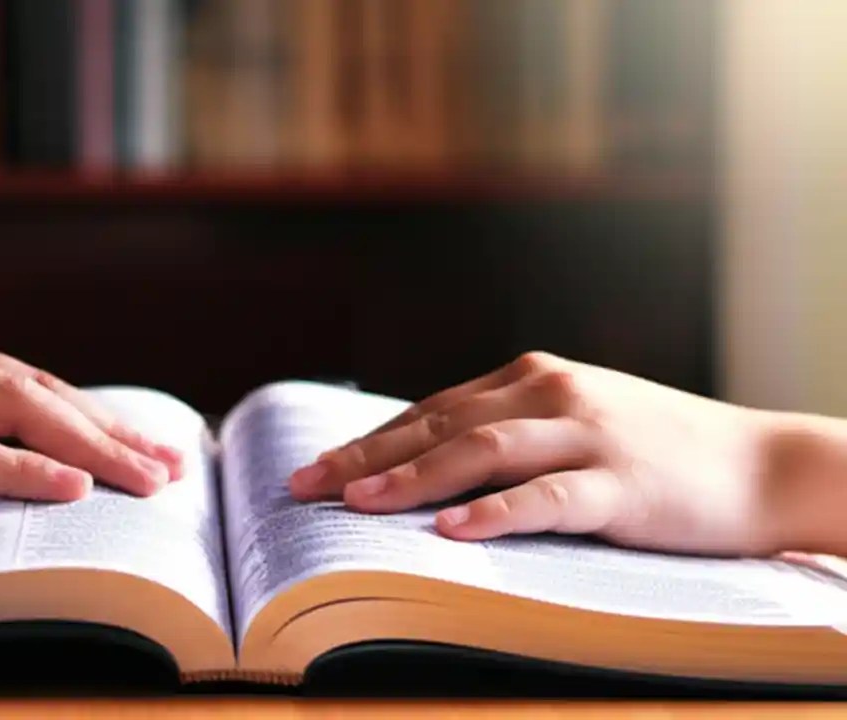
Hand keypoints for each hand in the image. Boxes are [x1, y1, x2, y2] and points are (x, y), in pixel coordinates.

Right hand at [0, 310, 181, 555]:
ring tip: (148, 482)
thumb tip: (6, 465)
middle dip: (108, 429)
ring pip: (11, 407)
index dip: (87, 414)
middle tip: (171, 467)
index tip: (142, 447)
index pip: (19, 378)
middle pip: (32, 386)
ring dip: (89, 447)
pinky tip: (73, 492)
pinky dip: (19, 470)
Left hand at [288, 352, 846, 556]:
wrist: (759, 463)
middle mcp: (548, 393)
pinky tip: (452, 531)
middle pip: (437, 426)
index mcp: (530, 379)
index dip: (366, 441)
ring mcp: (586, 433)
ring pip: (481, 451)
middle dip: (363, 457)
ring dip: (412, 478)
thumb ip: (508, 430)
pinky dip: (496, 513)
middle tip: (301, 486)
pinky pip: (548, 496)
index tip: (311, 470)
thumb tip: (426, 464)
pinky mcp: (621, 480)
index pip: (430, 412)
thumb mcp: (573, 422)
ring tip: (355, 504)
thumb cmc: (655, 450)